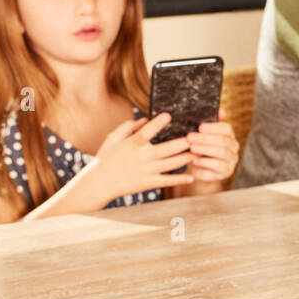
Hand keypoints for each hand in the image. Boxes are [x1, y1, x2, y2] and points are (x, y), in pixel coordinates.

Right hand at [77, 112, 194, 206]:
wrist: (99, 183)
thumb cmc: (106, 158)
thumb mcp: (113, 139)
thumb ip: (128, 127)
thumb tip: (145, 118)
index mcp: (133, 143)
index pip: (147, 131)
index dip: (158, 123)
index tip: (169, 115)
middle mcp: (142, 156)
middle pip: (168, 148)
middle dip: (184, 142)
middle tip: (197, 137)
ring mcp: (147, 170)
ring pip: (172, 163)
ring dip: (187, 158)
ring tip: (199, 153)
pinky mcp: (149, 182)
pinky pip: (167, 180)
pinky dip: (180, 179)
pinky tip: (192, 177)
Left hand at [185, 108, 239, 181]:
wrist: (198, 169)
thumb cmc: (199, 148)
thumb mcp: (201, 136)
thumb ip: (208, 124)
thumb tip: (221, 110)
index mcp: (229, 135)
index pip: (226, 129)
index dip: (214, 127)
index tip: (200, 127)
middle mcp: (234, 146)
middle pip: (223, 141)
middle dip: (206, 138)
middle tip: (190, 137)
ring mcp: (232, 159)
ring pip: (222, 153)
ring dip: (205, 149)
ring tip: (192, 148)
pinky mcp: (227, 171)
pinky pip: (219, 166)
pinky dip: (205, 163)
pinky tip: (195, 161)